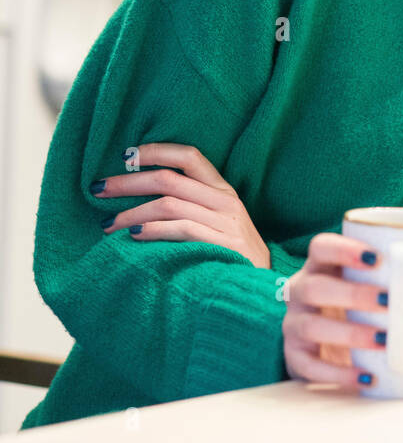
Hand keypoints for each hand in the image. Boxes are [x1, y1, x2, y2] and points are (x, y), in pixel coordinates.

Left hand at [91, 142, 270, 268]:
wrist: (262, 291)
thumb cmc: (231, 258)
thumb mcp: (218, 225)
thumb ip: (190, 207)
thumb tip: (140, 198)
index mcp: (223, 191)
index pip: (190, 156)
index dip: (157, 151)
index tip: (127, 155)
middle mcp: (225, 201)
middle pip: (169, 179)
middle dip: (128, 182)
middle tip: (99, 189)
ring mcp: (226, 223)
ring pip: (169, 204)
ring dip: (132, 212)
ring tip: (108, 223)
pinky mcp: (224, 245)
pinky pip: (181, 229)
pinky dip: (154, 230)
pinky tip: (133, 236)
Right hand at [282, 232, 402, 389]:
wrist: (335, 346)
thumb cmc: (368, 309)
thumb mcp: (392, 293)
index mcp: (325, 266)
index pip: (321, 247)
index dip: (343, 248)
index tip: (376, 257)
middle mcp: (302, 291)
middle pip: (314, 286)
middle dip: (351, 293)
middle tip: (388, 302)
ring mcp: (294, 325)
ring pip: (308, 327)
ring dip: (346, 335)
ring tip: (383, 341)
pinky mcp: (296, 359)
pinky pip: (307, 368)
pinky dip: (336, 376)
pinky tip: (364, 378)